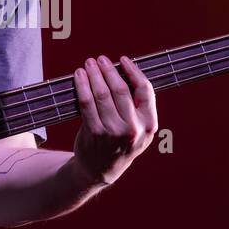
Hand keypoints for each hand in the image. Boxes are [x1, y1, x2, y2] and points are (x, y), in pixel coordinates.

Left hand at [71, 55, 158, 186]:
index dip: (133, 71)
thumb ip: (137, 105)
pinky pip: (87, 103)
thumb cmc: (120, 141)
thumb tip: (124, 70)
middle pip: (121, 90)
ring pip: (102, 94)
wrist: (101, 169)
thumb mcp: (138, 129)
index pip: (145, 90)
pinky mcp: (95, 132)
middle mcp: (133, 129)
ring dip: (94, 74)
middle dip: (109, 70)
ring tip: (88, 64)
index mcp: (149, 124)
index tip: (123, 60)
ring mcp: (113, 132)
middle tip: (100, 59)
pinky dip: (82, 86)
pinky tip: (79, 76)